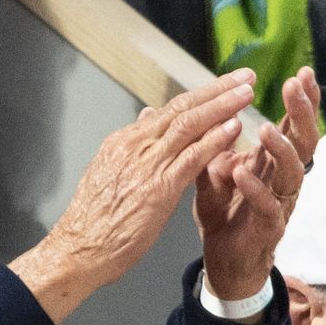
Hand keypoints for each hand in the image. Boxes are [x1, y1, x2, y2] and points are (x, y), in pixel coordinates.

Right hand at [10, 71, 255, 323]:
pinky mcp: (157, 188)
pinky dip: (214, 140)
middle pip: (182, 108)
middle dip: (217, 89)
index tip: (223, 86)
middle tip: (245, 75)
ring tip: (247, 92)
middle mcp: (134, 146)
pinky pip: (191, 157)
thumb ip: (130, 148)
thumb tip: (144, 121)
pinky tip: (234, 128)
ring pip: (189, 124)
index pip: (168, 111)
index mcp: (123, 143)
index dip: (200, 96)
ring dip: (222, 106)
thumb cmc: (93, 222)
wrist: (78, 249)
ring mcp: (146, 165)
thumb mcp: (108, 175)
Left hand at [195, 67, 320, 301]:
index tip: (300, 73)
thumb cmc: (224, 215)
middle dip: (301, 113)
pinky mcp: (268, 228)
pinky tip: (241, 172)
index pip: (290, 126)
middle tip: (295, 86)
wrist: (224, 262)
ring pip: (292, 172)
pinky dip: (254, 188)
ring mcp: (279, 204)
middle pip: (302, 142)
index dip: (299, 102)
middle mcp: (281, 179)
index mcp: (270, 162)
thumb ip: (212, 147)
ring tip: (263, 128)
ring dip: (279, 148)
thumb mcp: (212, 175)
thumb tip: (205, 116)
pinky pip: (268, 206)